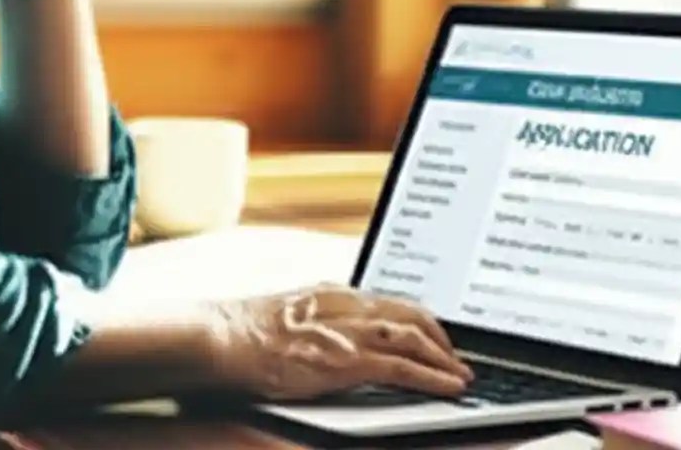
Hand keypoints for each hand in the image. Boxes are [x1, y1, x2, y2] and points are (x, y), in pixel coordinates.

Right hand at [208, 284, 473, 400]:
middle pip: (412, 312)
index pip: (389, 300)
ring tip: (461, 375)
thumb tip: (330, 337)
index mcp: (333, 293)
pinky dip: (433, 377)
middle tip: (457, 357)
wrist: (219, 337)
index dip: (420, 319)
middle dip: (441, 336)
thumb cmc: (241, 333)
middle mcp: (347, 305)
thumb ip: (316, 321)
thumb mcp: (288, 317)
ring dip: (445, 358)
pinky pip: (403, 368)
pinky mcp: (345, 361)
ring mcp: (348, 333)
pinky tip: (449, 387)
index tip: (434, 335)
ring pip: (415, 337)